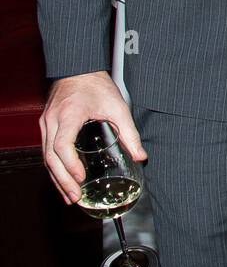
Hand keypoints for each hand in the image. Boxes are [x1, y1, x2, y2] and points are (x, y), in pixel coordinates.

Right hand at [40, 73, 146, 205]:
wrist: (78, 69)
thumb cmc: (96, 85)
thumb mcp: (117, 106)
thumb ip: (129, 131)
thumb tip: (140, 156)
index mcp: (68, 114)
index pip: (62, 144)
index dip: (70, 164)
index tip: (80, 177)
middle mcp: (52, 120)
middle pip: (51, 157)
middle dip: (63, 180)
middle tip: (76, 197)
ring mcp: (46, 123)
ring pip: (46, 157)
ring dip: (57, 179)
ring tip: (70, 197)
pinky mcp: (46, 126)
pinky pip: (46, 151)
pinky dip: (55, 168)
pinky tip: (63, 181)